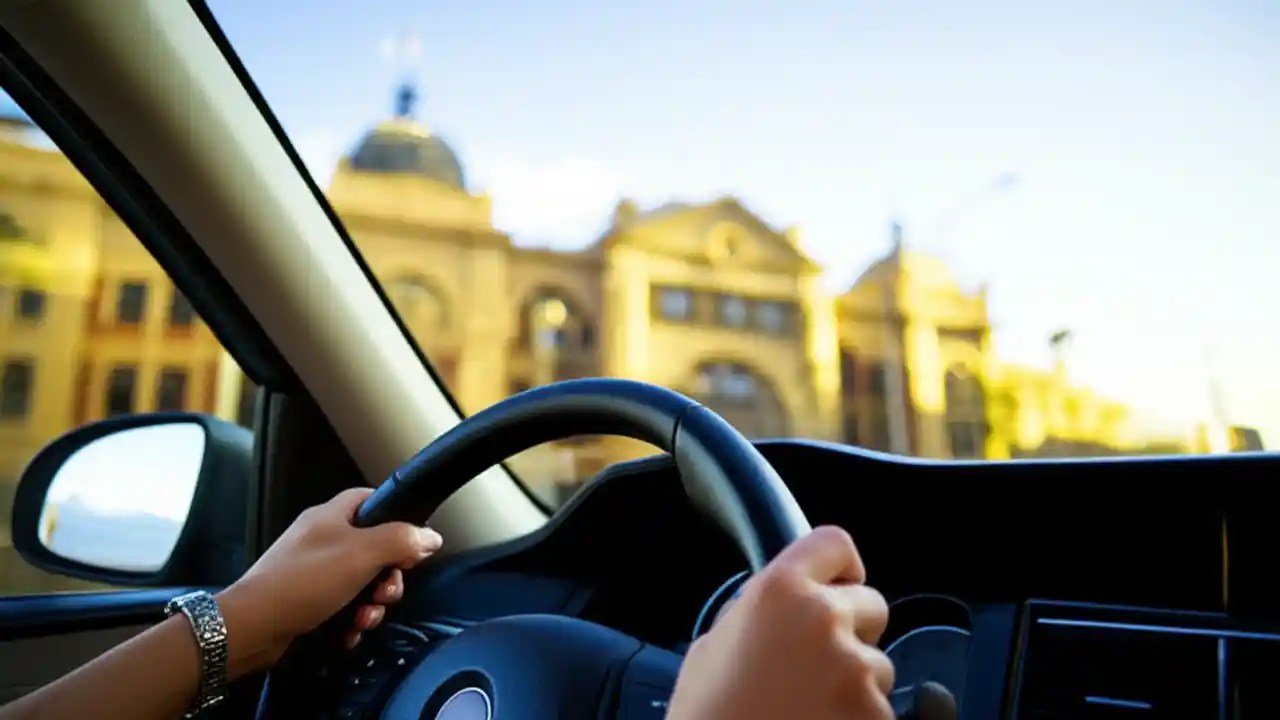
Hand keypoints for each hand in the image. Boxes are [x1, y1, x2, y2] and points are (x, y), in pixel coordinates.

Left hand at [213, 487, 443, 676]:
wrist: (252, 626)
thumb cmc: (306, 581)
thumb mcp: (363, 554)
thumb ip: (402, 540)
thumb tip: (432, 536)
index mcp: (332, 516)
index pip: (372, 500)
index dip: (396, 517)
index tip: (410, 544)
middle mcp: (322, 539)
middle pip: (374, 549)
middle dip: (388, 576)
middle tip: (385, 593)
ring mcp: (312, 571)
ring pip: (361, 583)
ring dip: (372, 604)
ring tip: (363, 620)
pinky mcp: (306, 601)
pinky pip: (343, 606)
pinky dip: (351, 621)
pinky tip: (348, 633)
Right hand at [667, 526, 893, 719]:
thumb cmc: (708, 717)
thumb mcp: (713, 645)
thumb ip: (757, 610)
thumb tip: (790, 600)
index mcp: (778, 591)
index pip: (834, 544)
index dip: (838, 568)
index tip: (836, 586)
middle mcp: (823, 620)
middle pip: (871, 603)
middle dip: (852, 631)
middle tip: (814, 667)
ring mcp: (856, 672)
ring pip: (879, 664)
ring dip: (857, 684)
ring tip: (809, 709)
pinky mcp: (877, 717)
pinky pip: (883, 710)